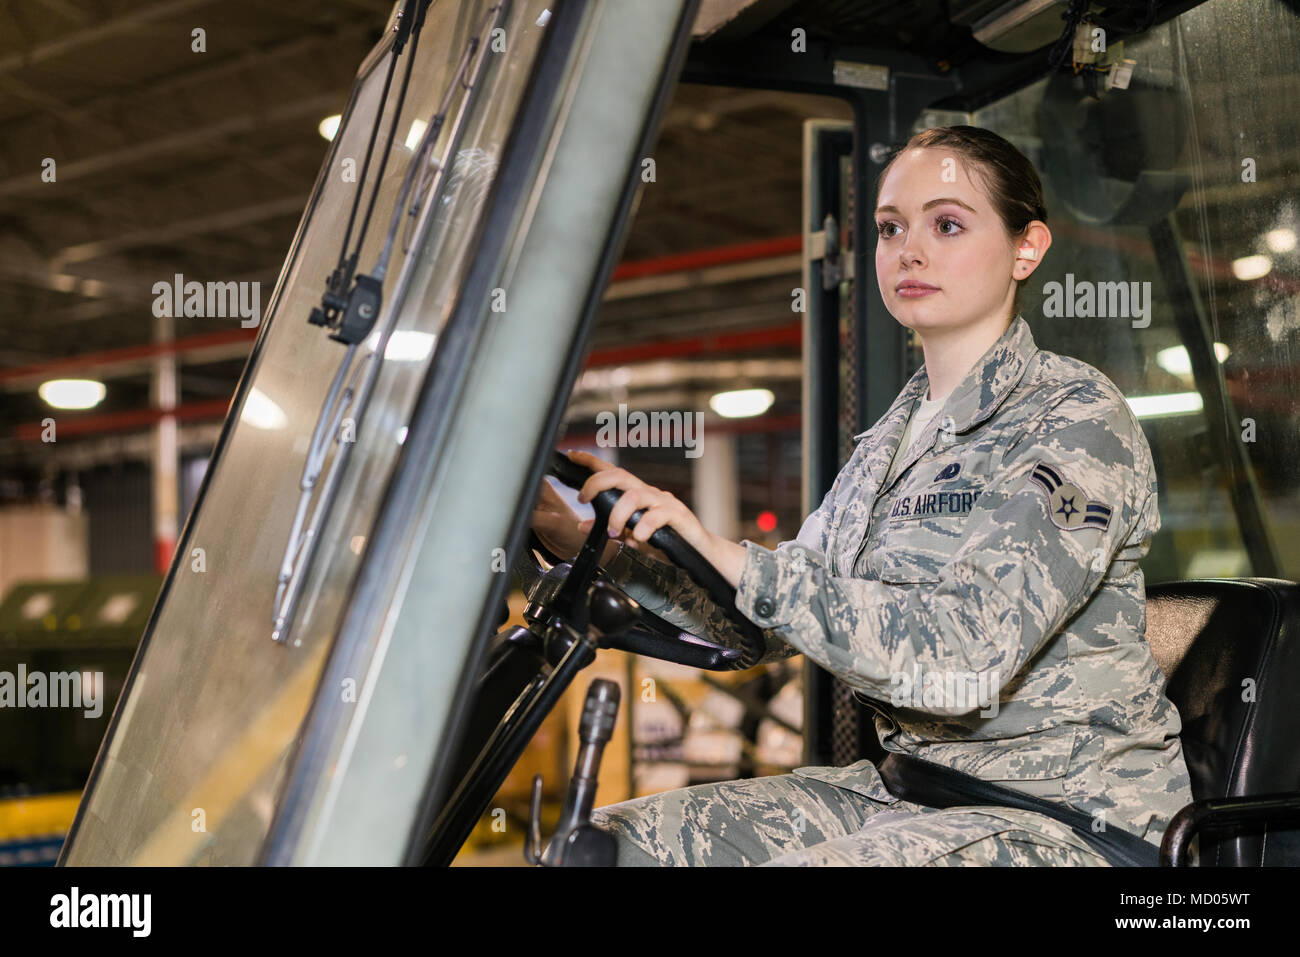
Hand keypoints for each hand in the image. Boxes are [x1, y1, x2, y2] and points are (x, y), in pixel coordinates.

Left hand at [570, 449, 714, 566]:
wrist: (701, 553)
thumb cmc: (669, 542)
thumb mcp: (633, 537)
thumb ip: (611, 528)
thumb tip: (583, 525)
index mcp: (638, 496)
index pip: (612, 473)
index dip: (592, 462)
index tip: (573, 455)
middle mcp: (649, 494)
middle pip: (620, 476)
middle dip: (596, 482)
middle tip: (583, 499)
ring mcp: (664, 502)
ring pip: (634, 496)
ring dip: (618, 514)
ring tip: (614, 532)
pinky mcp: (677, 515)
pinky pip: (656, 515)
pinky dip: (643, 527)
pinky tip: (639, 538)